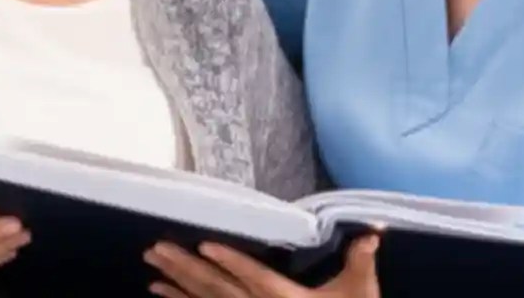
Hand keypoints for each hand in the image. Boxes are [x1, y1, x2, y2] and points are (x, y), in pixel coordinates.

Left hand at [144, 234, 379, 297]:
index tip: (205, 246)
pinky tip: (162, 295)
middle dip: (186, 269)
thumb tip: (372, 233)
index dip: (232, 262)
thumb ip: (362, 262)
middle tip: (157, 250)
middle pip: (219, 290)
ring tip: (151, 272)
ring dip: (177, 288)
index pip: (256, 277)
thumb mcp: (360, 293)